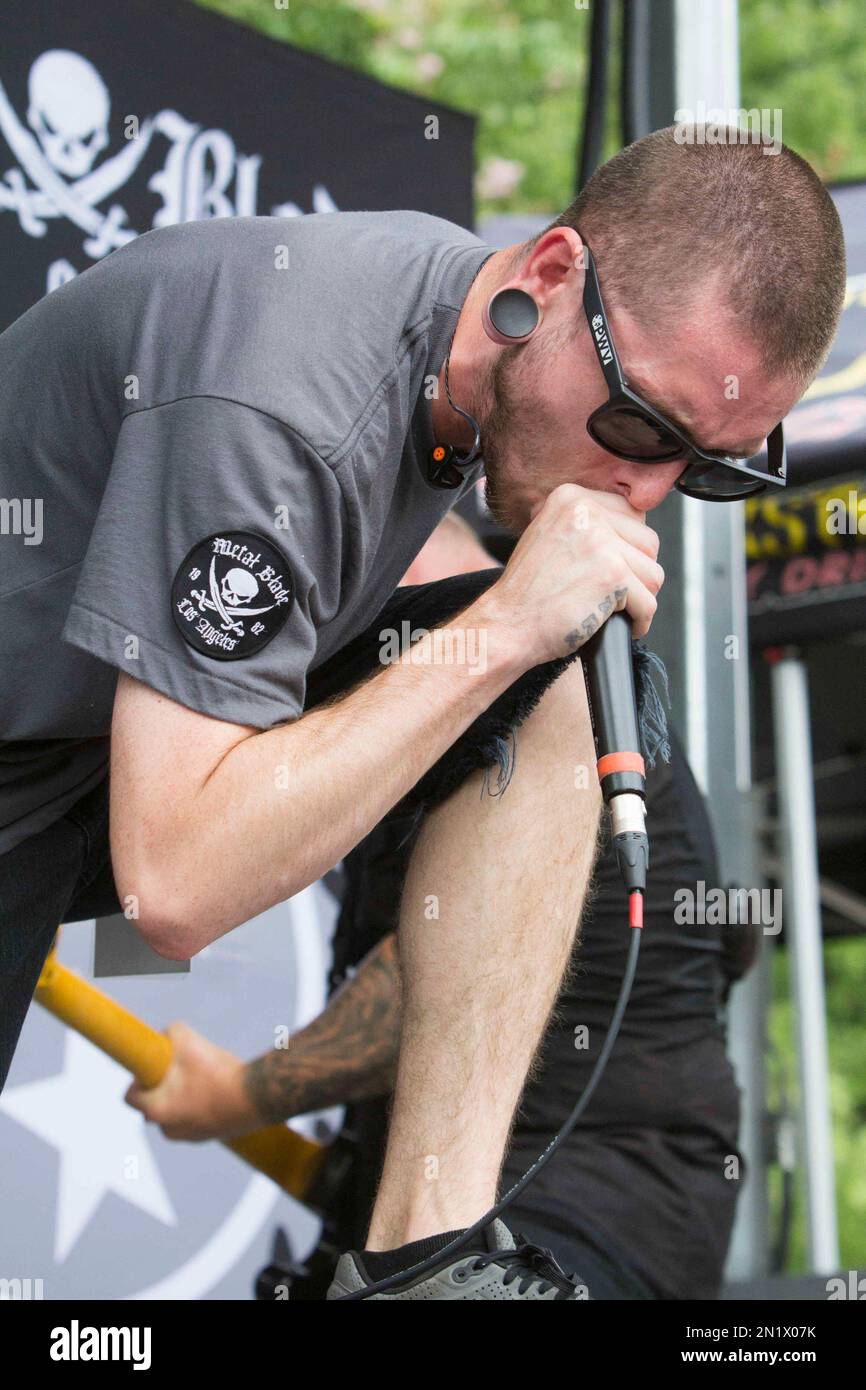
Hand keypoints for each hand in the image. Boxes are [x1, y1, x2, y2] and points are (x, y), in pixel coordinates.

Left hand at [124, 1021, 260, 1141]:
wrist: (254, 1099)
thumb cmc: (216, 1073)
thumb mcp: (186, 1039)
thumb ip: (168, 1035)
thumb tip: (164, 1036)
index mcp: (155, 1110)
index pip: (130, 1096)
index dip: (139, 1077)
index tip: (154, 1065)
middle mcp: (167, 1129)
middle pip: (153, 1104)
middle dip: (163, 1086)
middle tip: (181, 1068)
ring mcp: (188, 1136)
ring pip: (175, 1112)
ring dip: (183, 1096)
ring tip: (204, 1077)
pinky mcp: (208, 1137)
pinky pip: (195, 1118)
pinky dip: (201, 1105)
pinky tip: (218, 1089)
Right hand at [478, 484, 663, 665]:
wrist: (507, 625)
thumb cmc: (527, 592)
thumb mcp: (550, 536)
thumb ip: (586, 524)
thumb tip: (632, 525)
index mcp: (572, 498)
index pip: (633, 515)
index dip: (627, 549)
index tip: (609, 571)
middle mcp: (587, 512)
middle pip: (649, 543)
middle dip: (637, 574)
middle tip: (611, 594)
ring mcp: (602, 543)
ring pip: (653, 573)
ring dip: (638, 598)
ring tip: (611, 609)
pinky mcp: (613, 576)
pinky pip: (648, 603)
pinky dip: (639, 622)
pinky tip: (619, 625)